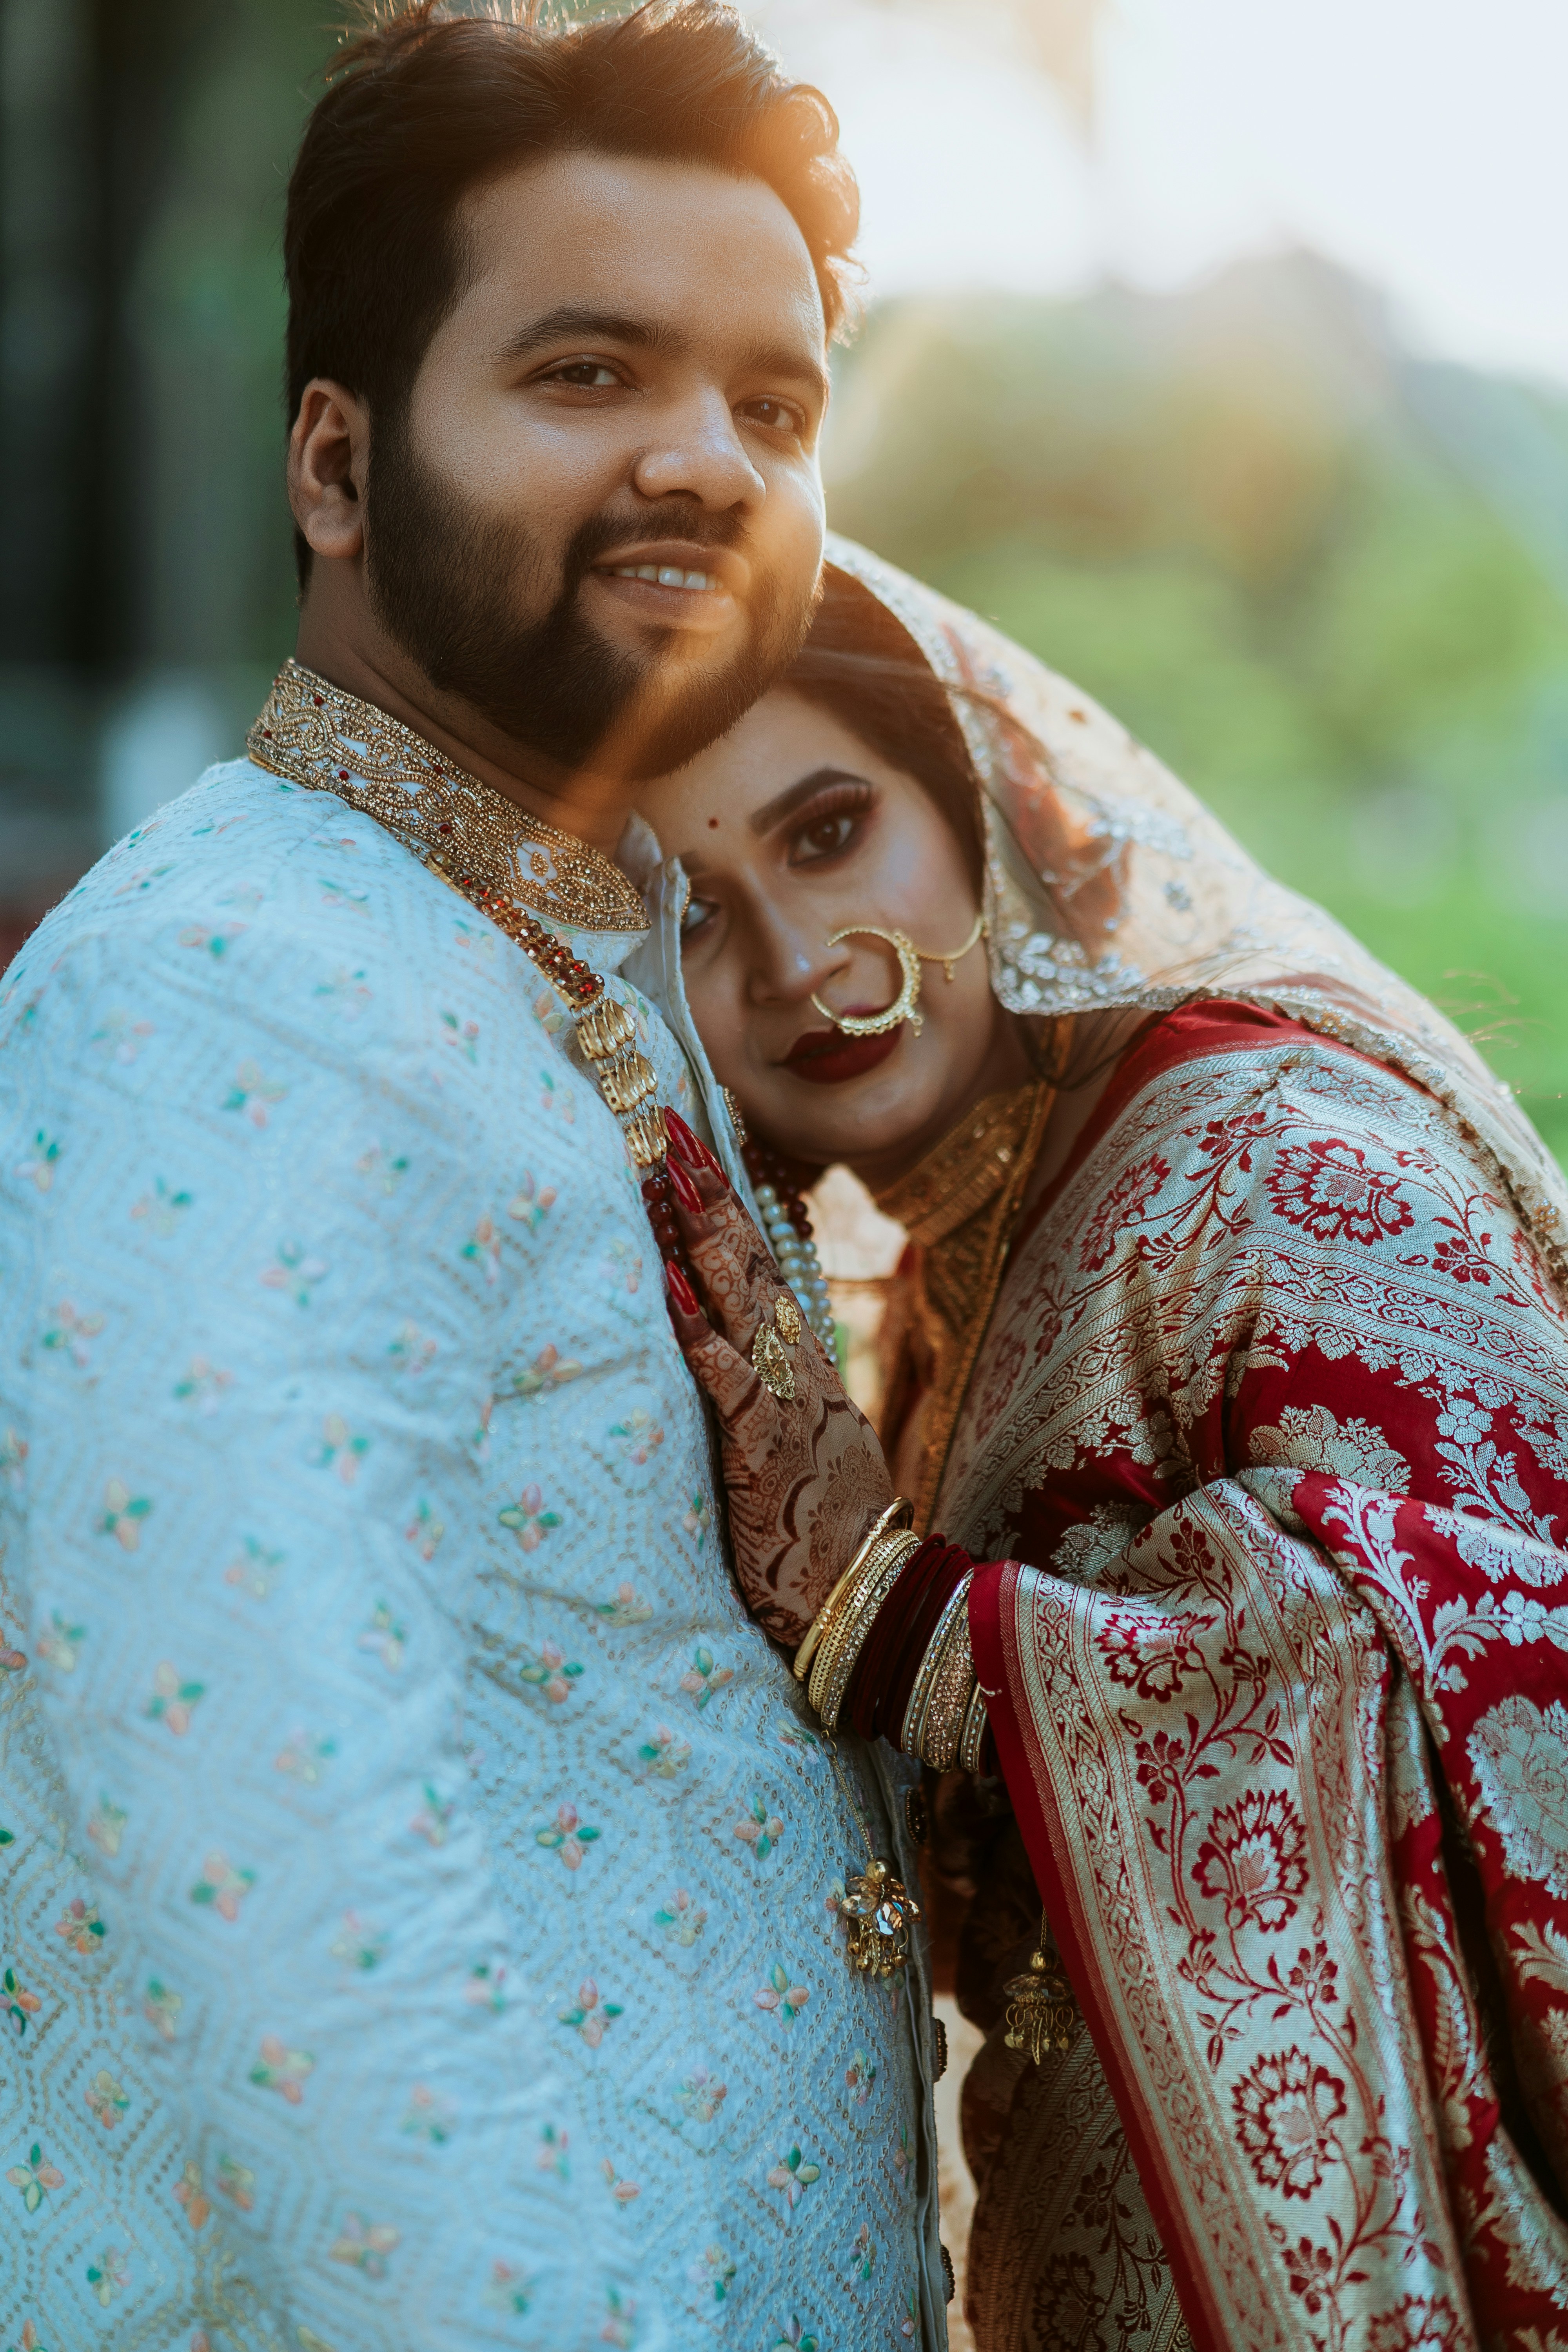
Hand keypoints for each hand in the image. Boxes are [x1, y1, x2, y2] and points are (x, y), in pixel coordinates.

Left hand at [662, 1115, 892, 1647]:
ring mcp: (788, 1401)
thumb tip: (738, 1336)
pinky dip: (703, 1336)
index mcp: (802, 1361)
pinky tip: (675, 1296)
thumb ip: (768, 1383)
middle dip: (709, 1192)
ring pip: (743, 1304)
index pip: (759, 1262)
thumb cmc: (822, 1520)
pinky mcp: (768, 1448)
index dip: (724, 1200)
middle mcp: (798, 1366)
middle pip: (750, 1262)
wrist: (868, 1592)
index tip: (691, 1141)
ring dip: (704, 1241)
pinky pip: (733, 1382)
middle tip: (668, 1126)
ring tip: (671, 1180)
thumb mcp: (798, 1432)